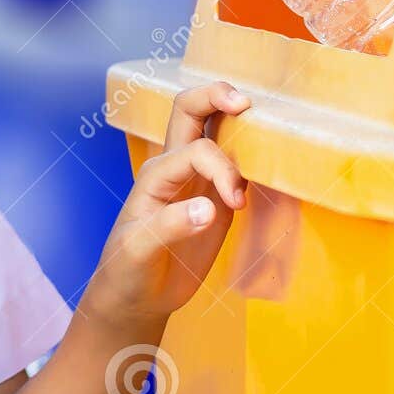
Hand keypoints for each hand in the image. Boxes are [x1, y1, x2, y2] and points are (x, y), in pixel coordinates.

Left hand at [84, 82, 250, 326]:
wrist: (135, 297)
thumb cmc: (127, 269)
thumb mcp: (139, 250)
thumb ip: (170, 226)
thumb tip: (211, 208)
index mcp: (156, 175)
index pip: (196, 150)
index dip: (222, 168)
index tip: (236, 203)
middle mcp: (176, 169)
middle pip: (192, 111)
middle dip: (217, 96)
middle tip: (247, 105)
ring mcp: (197, 182)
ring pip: (216, 131)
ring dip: (240, 126)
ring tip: (266, 146)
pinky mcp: (217, 201)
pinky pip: (235, 167)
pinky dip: (252, 161)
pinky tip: (266, 173)